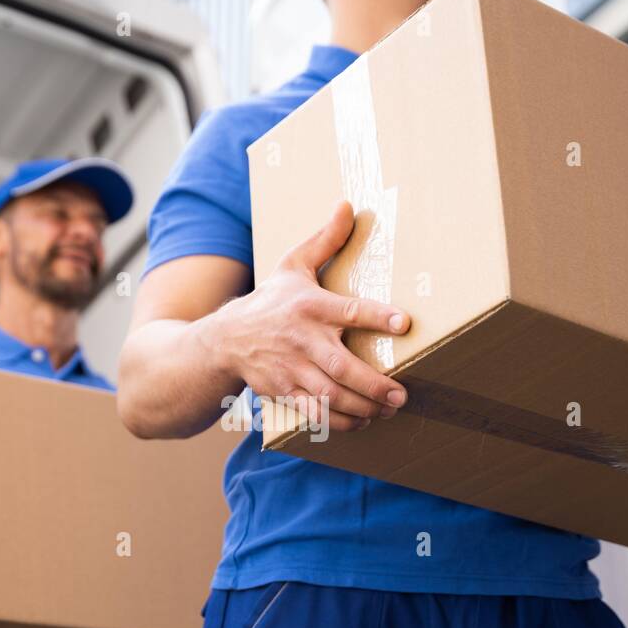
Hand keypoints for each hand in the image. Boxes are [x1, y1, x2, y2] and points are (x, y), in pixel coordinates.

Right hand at [205, 201, 410, 431]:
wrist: (224, 340)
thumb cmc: (269, 301)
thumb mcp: (293, 265)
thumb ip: (325, 240)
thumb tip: (348, 206)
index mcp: (309, 306)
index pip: (348, 310)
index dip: (376, 317)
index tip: (403, 323)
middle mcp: (301, 340)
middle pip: (340, 366)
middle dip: (373, 383)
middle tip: (401, 394)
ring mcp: (291, 369)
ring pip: (329, 395)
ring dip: (361, 406)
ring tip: (387, 409)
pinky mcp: (284, 392)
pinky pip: (314, 413)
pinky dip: (339, 421)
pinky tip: (361, 420)